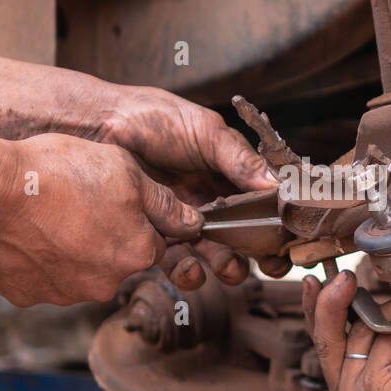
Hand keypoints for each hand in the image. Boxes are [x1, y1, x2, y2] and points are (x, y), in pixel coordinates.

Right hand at [0, 132, 201, 306]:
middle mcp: (105, 282)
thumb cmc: (55, 174)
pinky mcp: (28, 296)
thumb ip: (164, 202)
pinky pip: (43, 278)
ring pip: (80, 271)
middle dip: (105, 236)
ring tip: (49, 214)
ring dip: (72, 249)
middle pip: (117, 261)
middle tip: (77, 202)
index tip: (115, 200)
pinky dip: (39, 259)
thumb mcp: (125, 170)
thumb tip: (191, 222)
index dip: (136, 218)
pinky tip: (27, 231)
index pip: (153, 241)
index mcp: (137, 252)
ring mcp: (65, 294)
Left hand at [102, 87, 278, 289]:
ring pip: (214, 253)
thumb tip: (277, 186)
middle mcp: (210, 198)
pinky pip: (176, 261)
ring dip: (227, 266)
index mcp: (228, 172)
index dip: (279, 223)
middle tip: (270, 266)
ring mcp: (183, 217)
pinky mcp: (155, 232)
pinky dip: (187, 271)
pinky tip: (191, 269)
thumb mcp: (205, 131)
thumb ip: (240, 160)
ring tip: (228, 268)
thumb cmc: (152, 118)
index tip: (292, 241)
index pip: (264, 202)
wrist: (98, 126)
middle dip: (260, 254)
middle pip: (245, 235)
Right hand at [303, 271, 390, 390]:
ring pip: (362, 330)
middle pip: (324, 335)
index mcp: (345, 384)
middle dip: (330, 301)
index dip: (314, 309)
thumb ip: (382, 331)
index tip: (317, 280)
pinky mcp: (374, 388)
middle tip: (345, 277)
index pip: (321, 341)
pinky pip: (384, 338)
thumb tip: (371, 298)